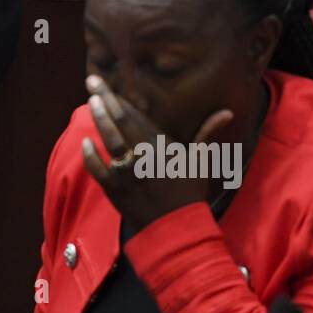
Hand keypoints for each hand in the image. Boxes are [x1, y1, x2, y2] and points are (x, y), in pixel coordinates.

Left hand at [80, 75, 232, 229]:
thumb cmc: (190, 193)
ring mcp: (128, 174)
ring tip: (90, 102)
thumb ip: (207, 133)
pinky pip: (99, 170)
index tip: (106, 85)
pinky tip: (85, 142)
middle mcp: (144, 156)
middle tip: (92, 82)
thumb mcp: (200, 161)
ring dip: (99, 120)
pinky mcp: (116, 191)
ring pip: (110, 141)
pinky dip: (91, 156)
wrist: (178, 230)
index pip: (136, 117)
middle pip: (120, 123)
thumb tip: (228, 112)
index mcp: (162, 147)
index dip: (118, 99)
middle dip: (104, 100)